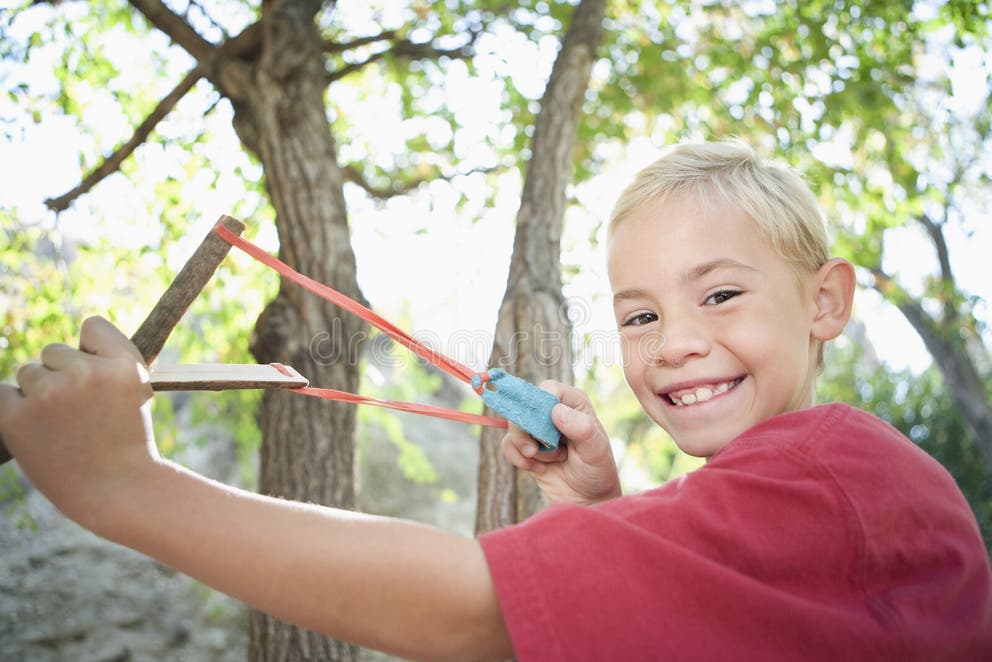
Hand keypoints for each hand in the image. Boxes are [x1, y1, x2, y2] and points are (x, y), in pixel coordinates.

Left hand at [0, 316, 158, 532]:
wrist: (117, 490)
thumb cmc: (127, 438)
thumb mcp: (137, 390)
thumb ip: (109, 358)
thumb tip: (70, 343)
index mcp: (123, 364)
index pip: (92, 326)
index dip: (91, 351)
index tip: (97, 378)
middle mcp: (87, 373)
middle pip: (54, 351)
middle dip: (62, 376)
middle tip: (82, 413)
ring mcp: (50, 394)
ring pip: (28, 373)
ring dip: (39, 394)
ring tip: (63, 426)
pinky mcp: (17, 418)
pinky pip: (3, 393)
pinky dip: (15, 408)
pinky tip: (37, 428)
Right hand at [500, 380, 620, 505]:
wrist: (587, 499)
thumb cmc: (597, 470)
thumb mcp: (595, 450)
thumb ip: (581, 428)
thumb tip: (556, 411)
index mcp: (574, 403)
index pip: (549, 389)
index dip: (543, 405)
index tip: (547, 427)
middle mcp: (553, 411)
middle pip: (525, 405)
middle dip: (530, 431)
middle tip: (539, 449)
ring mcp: (537, 428)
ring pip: (513, 425)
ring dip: (528, 447)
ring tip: (547, 461)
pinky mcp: (525, 446)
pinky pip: (507, 444)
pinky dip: (519, 459)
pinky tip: (538, 469)